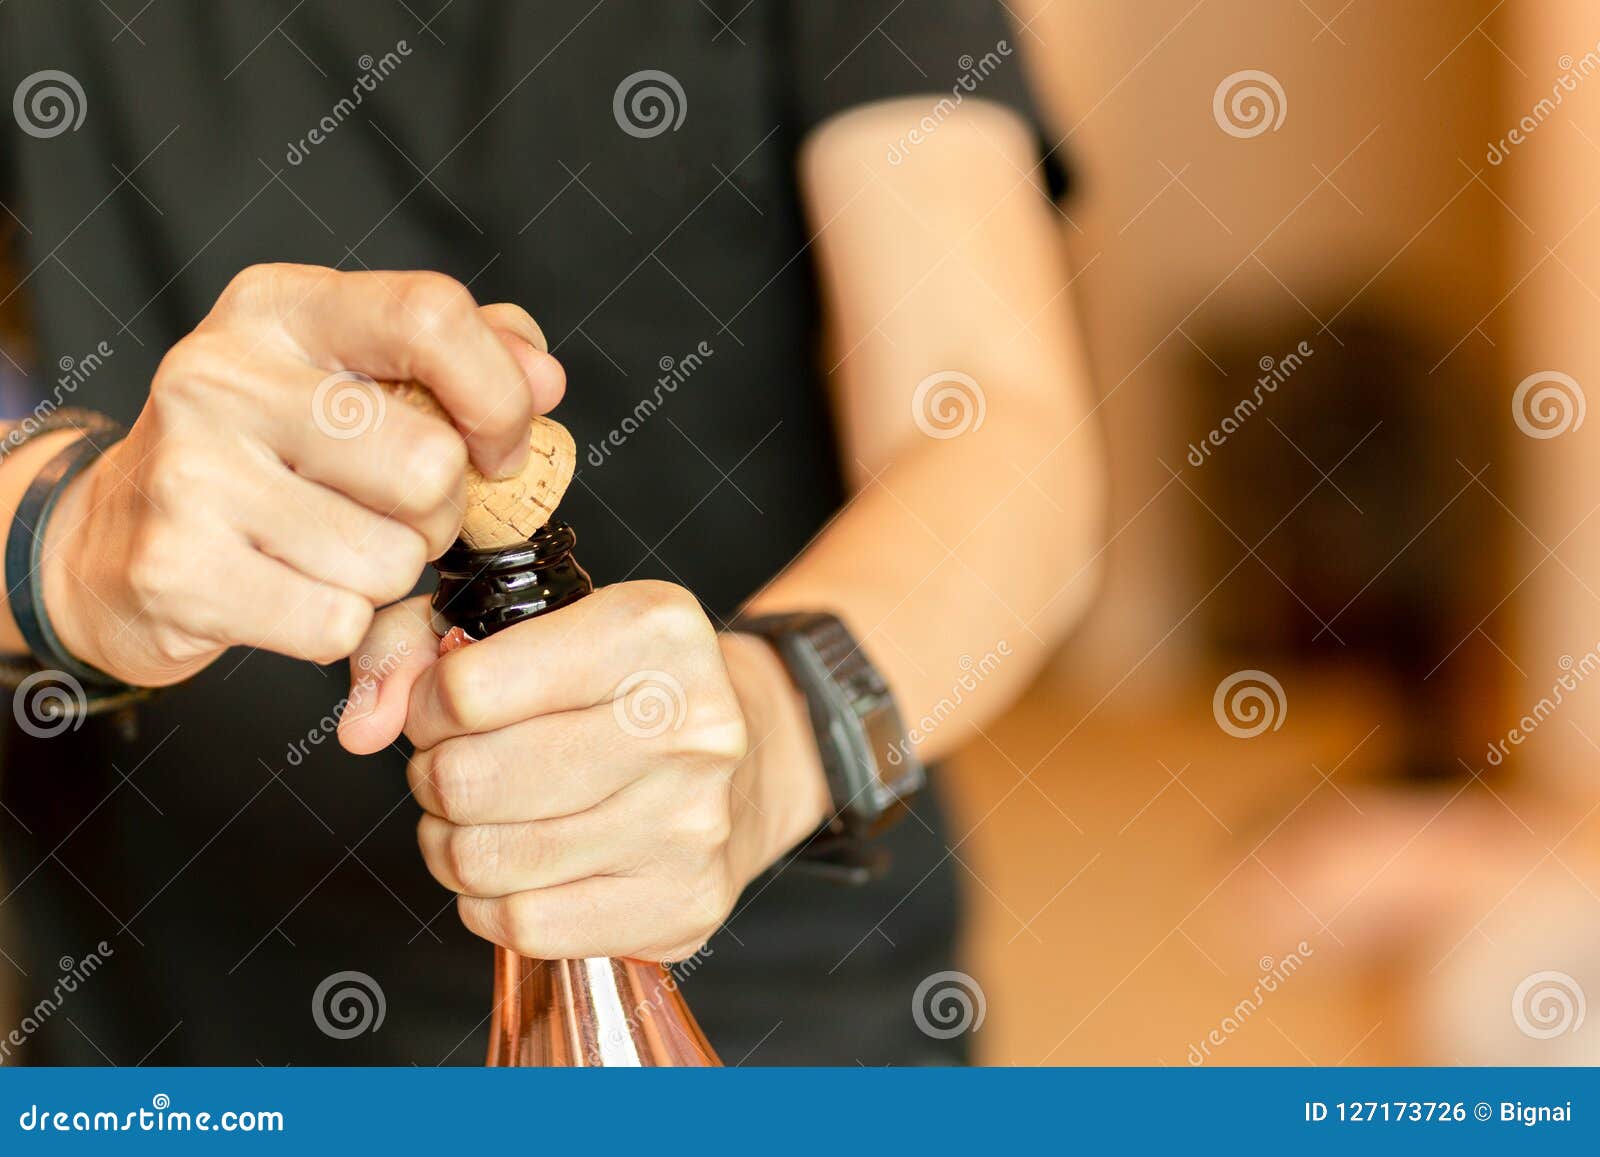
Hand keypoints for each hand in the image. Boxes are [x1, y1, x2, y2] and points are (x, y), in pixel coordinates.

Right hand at [40, 264, 564, 685]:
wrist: (110, 543)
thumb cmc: (266, 456)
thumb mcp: (353, 377)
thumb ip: (464, 359)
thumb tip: (544, 378)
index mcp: (280, 308)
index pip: (430, 315)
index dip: (498, 396)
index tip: (501, 448)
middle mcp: (220, 374)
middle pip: (428, 464)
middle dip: (440, 513)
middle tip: (394, 515)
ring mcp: (189, 473)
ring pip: (390, 558)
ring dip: (388, 576)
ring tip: (332, 550)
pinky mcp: (175, 570)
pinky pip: (337, 624)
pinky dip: (340, 627)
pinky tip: (293, 593)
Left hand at [339, 581, 830, 961]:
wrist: (747, 754)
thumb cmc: (615, 685)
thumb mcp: (524, 621)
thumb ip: (411, 641)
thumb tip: (360, 726)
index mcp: (652, 630)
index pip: (466, 690)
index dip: (426, 707)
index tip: (446, 708)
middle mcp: (689, 724)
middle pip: (470, 781)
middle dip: (435, 779)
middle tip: (457, 768)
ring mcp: (693, 822)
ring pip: (488, 861)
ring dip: (454, 844)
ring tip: (482, 817)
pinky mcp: (684, 902)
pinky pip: (524, 925)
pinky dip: (492, 903)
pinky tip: (519, 866)